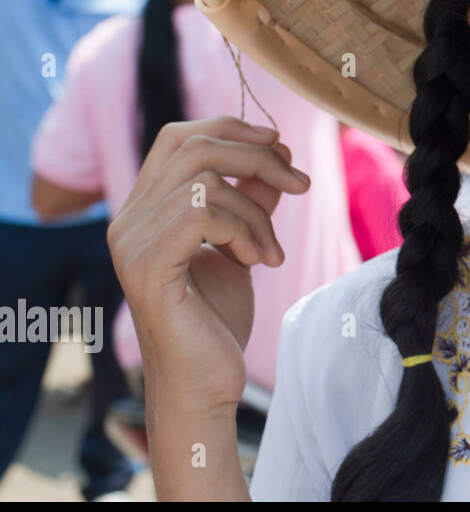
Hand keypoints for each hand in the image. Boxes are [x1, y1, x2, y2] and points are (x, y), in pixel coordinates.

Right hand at [107, 116, 310, 413]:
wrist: (206, 383)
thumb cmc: (217, 321)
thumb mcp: (242, 245)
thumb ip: (250, 200)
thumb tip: (276, 153)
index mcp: (145, 209)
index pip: (178, 136)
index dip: (231, 128)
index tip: (280, 146)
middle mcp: (127, 220)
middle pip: (193, 146)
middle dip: (258, 157)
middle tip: (301, 185)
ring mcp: (131, 243)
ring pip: (206, 182)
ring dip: (257, 212)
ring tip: (270, 252)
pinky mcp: (148, 268)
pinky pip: (202, 215)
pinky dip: (244, 230)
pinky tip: (259, 262)